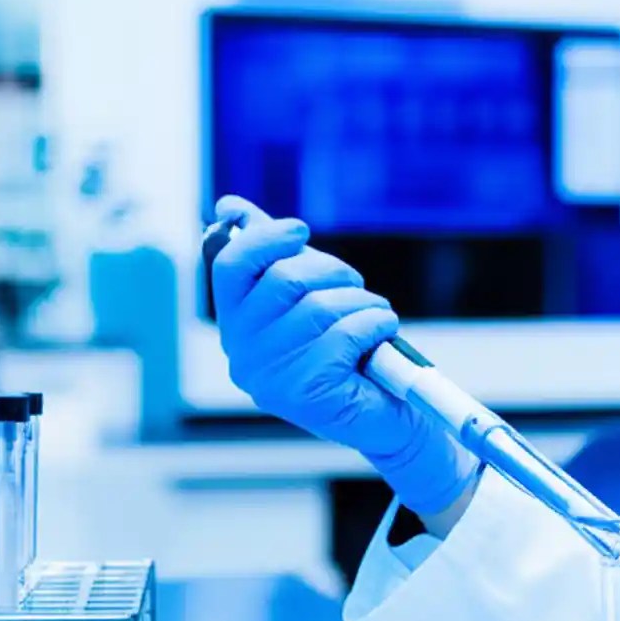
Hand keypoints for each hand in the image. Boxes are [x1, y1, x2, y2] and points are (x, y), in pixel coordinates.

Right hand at [210, 196, 476, 514]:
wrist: (390, 414)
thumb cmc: (349, 351)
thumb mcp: (308, 295)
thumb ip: (270, 254)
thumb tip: (229, 206)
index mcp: (237, 327)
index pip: (231, 265)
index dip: (267, 236)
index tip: (300, 231)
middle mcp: (243, 355)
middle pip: (283, 279)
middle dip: (333, 272)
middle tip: (355, 290)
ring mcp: (271, 378)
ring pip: (320, 306)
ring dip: (362, 303)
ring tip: (373, 321)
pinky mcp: (305, 394)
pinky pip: (347, 333)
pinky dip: (376, 326)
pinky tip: (380, 340)